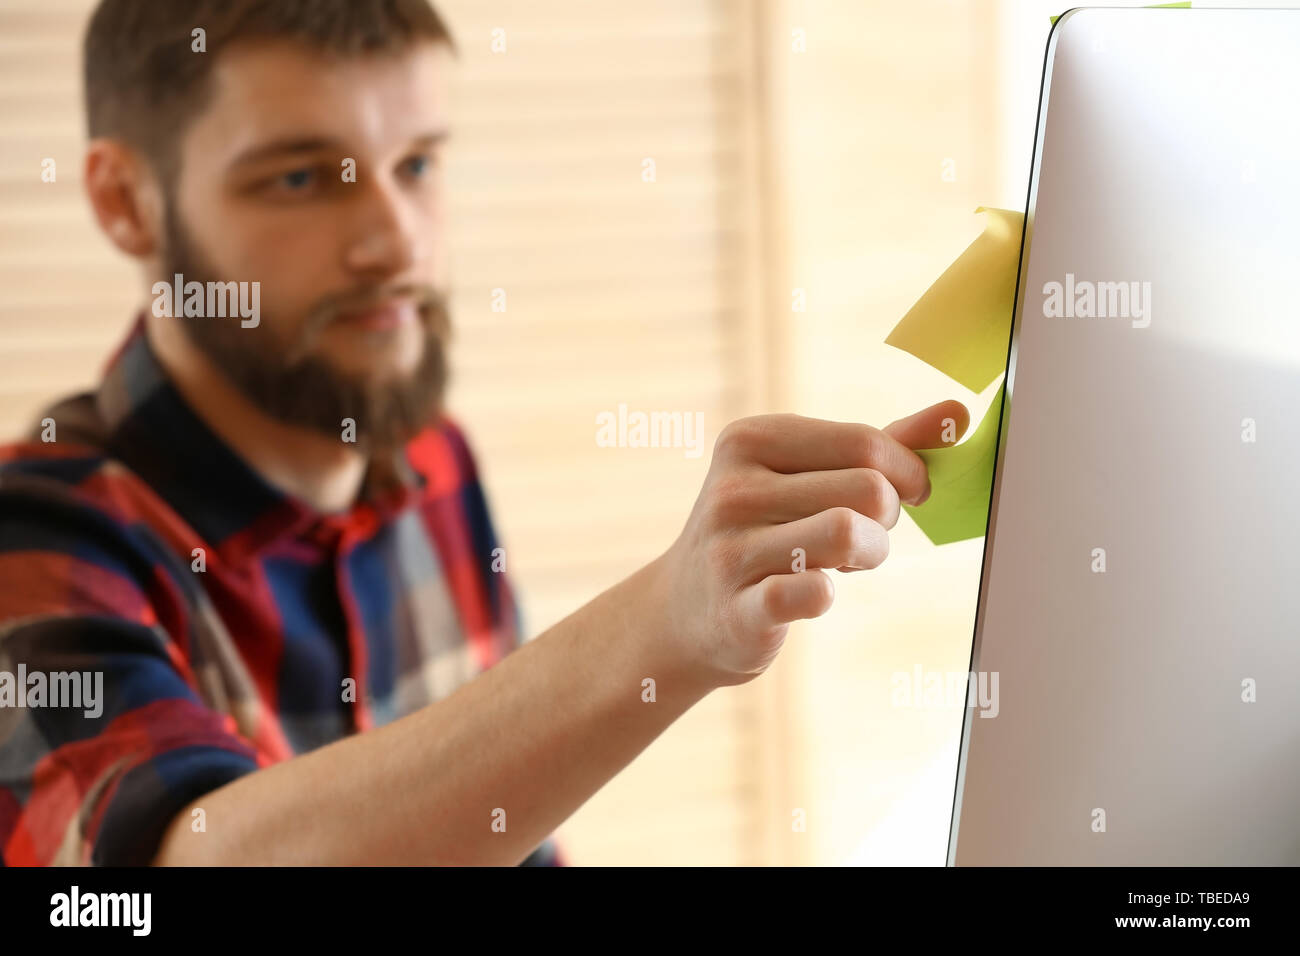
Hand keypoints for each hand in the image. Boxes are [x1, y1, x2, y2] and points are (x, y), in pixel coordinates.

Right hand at [651, 400, 969, 688]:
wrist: (686, 610)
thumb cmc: (766, 531)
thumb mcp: (806, 475)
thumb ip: (882, 445)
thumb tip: (956, 413)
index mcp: (749, 440)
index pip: (865, 442)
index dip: (906, 472)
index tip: (902, 494)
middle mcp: (733, 489)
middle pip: (868, 489)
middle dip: (887, 518)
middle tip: (865, 533)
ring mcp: (730, 549)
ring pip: (849, 534)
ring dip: (872, 555)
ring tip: (850, 562)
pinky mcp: (738, 609)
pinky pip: (810, 594)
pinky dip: (828, 595)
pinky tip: (816, 594)